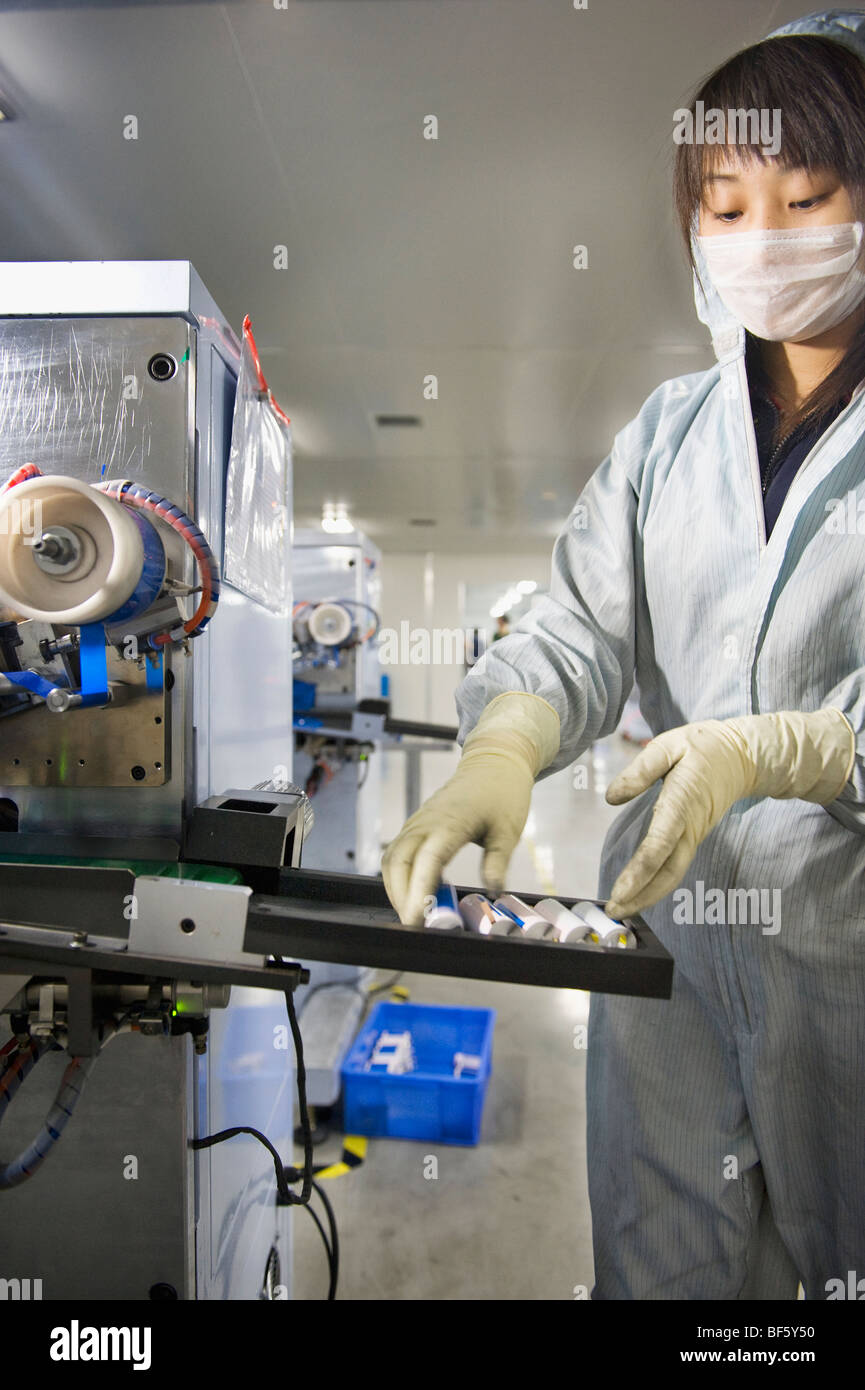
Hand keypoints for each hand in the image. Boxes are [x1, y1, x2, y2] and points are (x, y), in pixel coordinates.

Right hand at [381, 693, 559, 924]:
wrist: (494, 763)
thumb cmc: (503, 794)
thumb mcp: (508, 831)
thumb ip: (498, 863)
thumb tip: (493, 893)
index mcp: (451, 822)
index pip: (427, 861)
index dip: (418, 892)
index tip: (416, 919)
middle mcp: (426, 822)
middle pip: (398, 863)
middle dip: (400, 897)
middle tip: (414, 926)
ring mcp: (418, 822)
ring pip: (392, 859)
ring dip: (396, 888)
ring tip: (413, 914)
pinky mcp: (416, 824)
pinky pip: (397, 852)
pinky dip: (399, 876)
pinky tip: (415, 893)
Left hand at [604, 708, 854, 919]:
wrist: (743, 756)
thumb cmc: (702, 746)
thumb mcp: (668, 746)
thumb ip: (640, 770)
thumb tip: (612, 797)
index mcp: (682, 801)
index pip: (660, 844)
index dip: (640, 871)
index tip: (620, 891)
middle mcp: (690, 825)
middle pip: (668, 871)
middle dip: (641, 895)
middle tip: (614, 912)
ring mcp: (695, 834)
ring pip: (673, 873)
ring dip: (648, 894)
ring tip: (621, 909)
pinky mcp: (694, 836)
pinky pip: (675, 866)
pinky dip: (657, 883)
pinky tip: (638, 892)